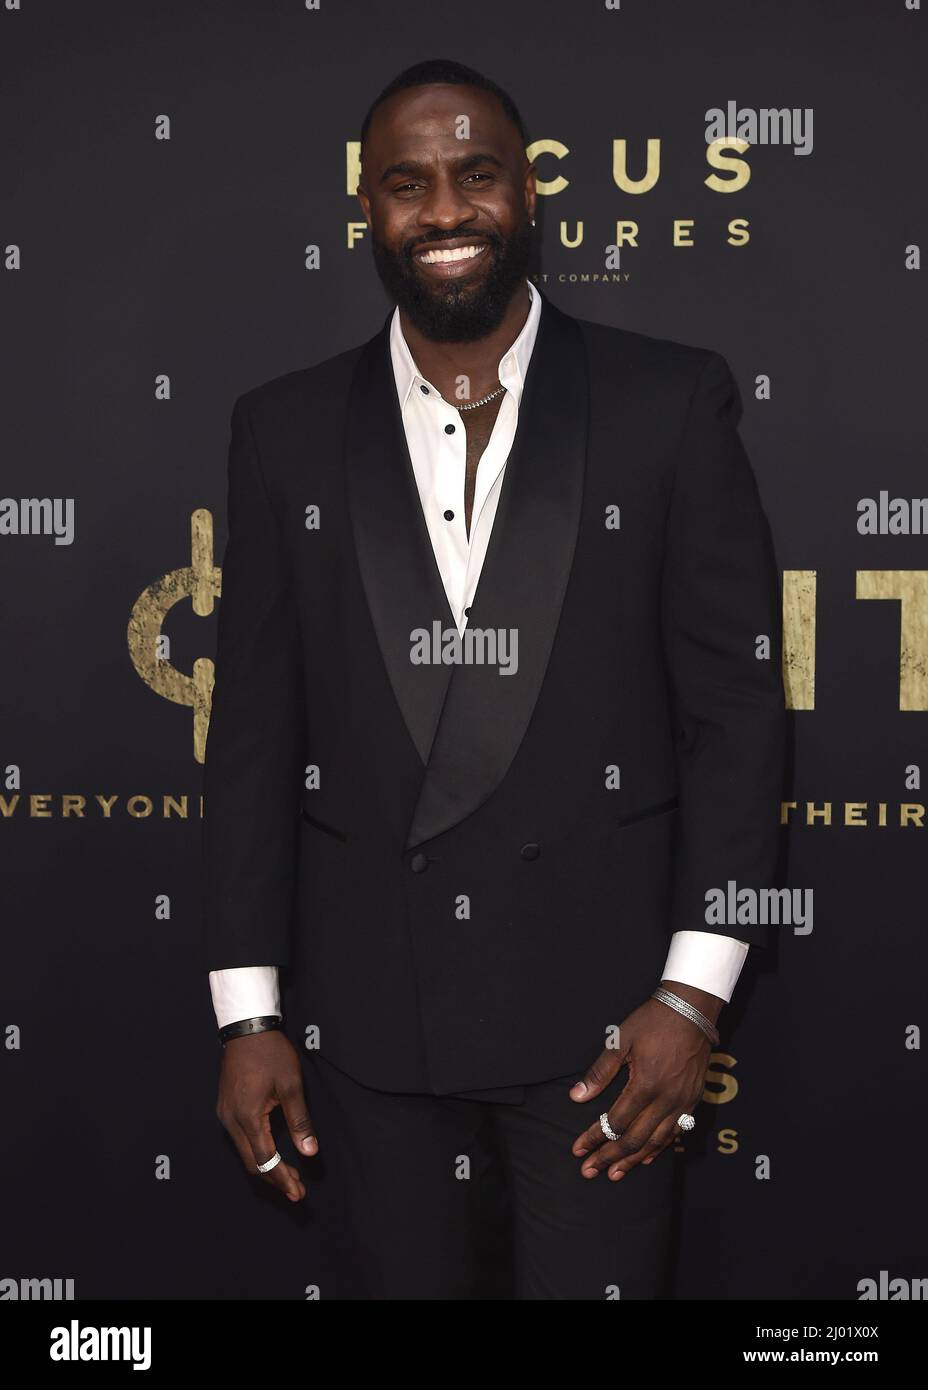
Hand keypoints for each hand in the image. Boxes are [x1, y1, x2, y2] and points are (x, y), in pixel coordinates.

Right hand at [215, 1028, 316, 1202]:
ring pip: (245, 1153)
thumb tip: (309, 1152)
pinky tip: (271, 1155)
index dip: (283, 1178)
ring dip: (266, 1167)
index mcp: (248, 1117)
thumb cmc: (271, 1053)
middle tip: (297, 1191)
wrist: (246, 1029)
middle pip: (252, 1162)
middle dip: (275, 1179)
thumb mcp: (291, 1085)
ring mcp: (225, 1115)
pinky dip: (257, 1152)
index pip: (266, 1160)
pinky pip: (240, 1140)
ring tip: (289, 1177)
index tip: (298, 1192)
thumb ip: (299, 1121)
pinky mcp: (226, 1108)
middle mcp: (231, 1121)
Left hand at [569, 993, 713, 1180]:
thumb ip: (599, 1072)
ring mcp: (682, 1103)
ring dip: (632, 1160)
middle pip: (634, 1139)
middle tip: (589, 1171)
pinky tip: (645, 1158)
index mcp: (645, 1085)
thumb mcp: (621, 1040)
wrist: (691, 1011)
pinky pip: (674, 1133)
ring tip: (613, 1174)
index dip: (593, 1138)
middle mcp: (666, 1100)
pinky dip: (658, 1149)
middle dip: (609, 1158)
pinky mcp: (692, 1101)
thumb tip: (577, 1097)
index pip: (614, 1122)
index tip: (577, 1150)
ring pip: (655, 1142)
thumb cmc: (653, 1022)